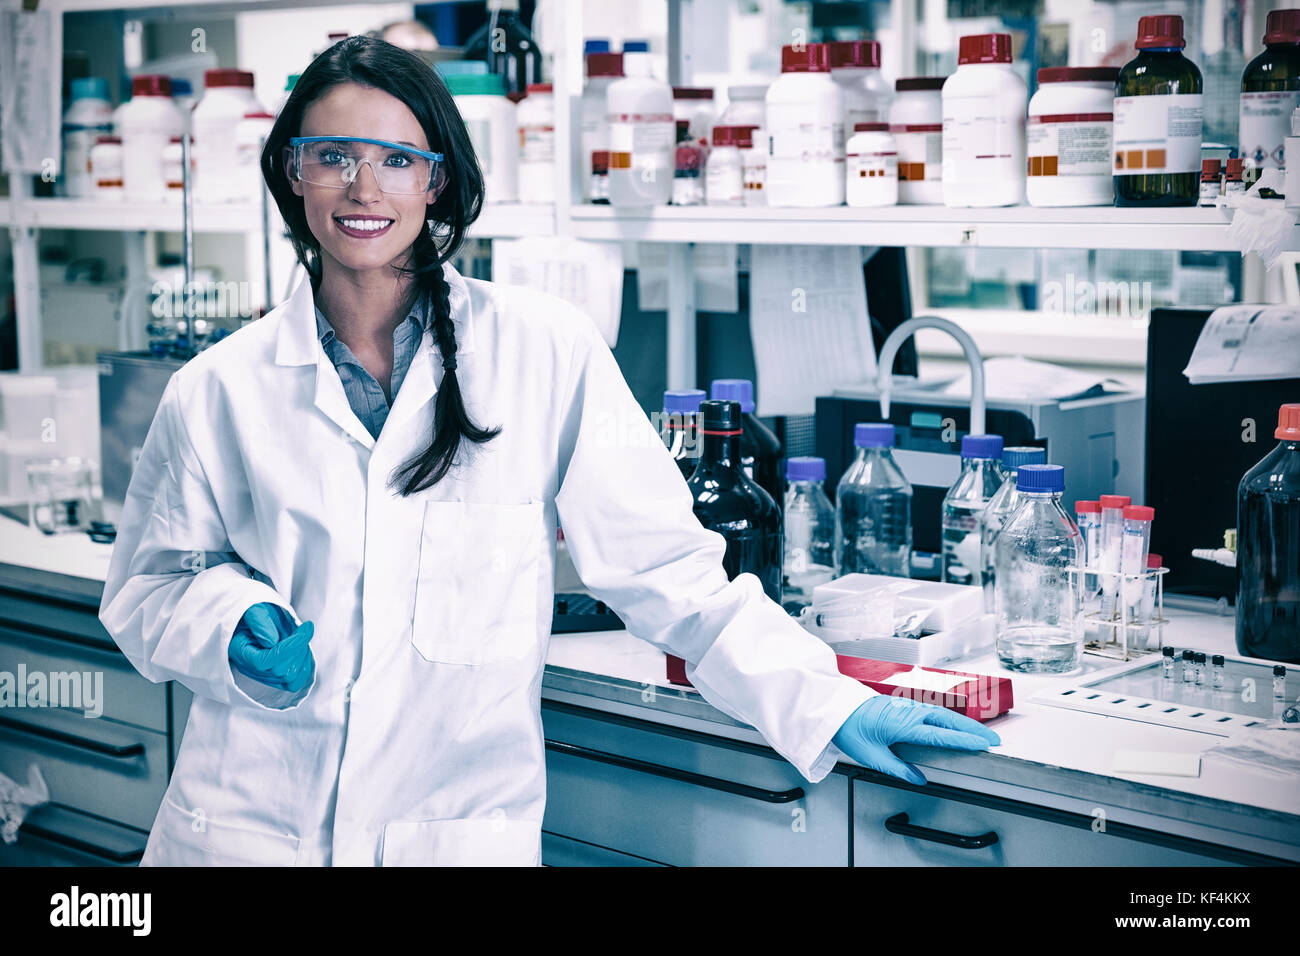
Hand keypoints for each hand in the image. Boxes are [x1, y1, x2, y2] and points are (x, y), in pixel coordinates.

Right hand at [229, 602, 314, 692]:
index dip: (287, 647)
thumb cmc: (256, 613)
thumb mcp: (255, 609)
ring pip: (291, 677)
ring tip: (303, 637)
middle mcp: (251, 668)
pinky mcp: (277, 679)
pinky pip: (295, 682)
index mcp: (241, 651)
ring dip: (303, 655)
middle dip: (298, 648)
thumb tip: (272, 641)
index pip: (263, 661)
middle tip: (304, 628)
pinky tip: (305, 649)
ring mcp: (264, 676)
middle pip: (280, 670)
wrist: (260, 619)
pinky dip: (305, 666)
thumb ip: (260, 622)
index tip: (305, 627)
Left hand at [832, 694, 1000, 784]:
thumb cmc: (849, 728)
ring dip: (962, 722)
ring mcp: (907, 706)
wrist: (833, 707)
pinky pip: (932, 710)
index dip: (965, 740)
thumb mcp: (871, 756)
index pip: (941, 734)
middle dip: (972, 729)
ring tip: (979, 733)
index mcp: (904, 725)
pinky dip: (948, 717)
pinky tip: (952, 724)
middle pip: (948, 720)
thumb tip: (919, 778)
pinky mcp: (903, 705)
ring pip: (941, 713)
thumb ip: (898, 768)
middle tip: (993, 740)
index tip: (984, 744)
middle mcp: (909, 712)